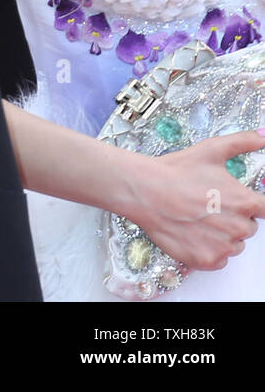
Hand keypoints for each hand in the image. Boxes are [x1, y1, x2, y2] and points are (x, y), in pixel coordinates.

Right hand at [123, 130, 264, 272]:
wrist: (144, 190)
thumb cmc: (176, 171)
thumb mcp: (211, 150)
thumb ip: (243, 142)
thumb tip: (263, 136)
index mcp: (246, 202)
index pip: (263, 210)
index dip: (248, 203)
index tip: (233, 200)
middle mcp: (239, 228)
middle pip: (247, 227)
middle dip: (232, 218)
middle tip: (206, 204)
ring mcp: (223, 247)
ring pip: (234, 244)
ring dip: (221, 235)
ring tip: (196, 217)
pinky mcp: (208, 260)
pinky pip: (219, 259)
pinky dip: (208, 249)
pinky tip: (192, 231)